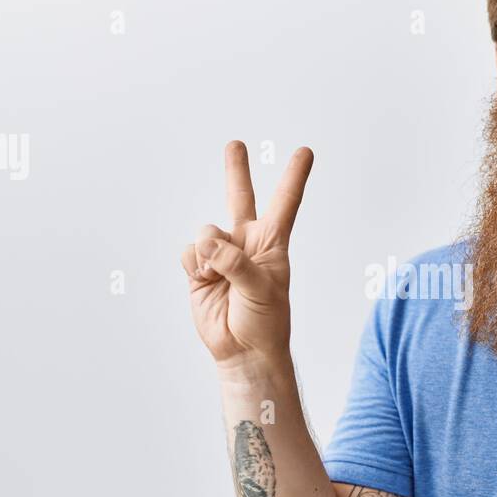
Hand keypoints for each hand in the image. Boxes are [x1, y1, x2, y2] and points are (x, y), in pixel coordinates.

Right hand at [180, 141, 313, 369]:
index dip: (294, 176)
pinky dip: (195, 266)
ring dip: (209, 254)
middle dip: (236, 170)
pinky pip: (189, 252)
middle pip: (240, 197)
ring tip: (219, 278)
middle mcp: (246, 244)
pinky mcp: (198, 268)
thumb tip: (207, 241)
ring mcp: (220, 255)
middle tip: (235, 144)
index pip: (285, 203)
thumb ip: (235, 262)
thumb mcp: (261, 289)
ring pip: (206, 233)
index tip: (306, 151)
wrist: (242, 351)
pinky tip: (204, 281)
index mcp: (272, 244)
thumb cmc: (265, 322)